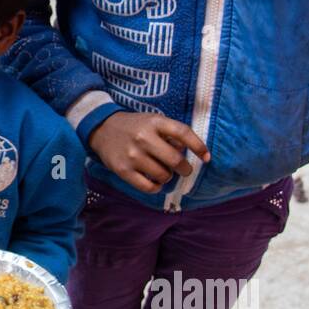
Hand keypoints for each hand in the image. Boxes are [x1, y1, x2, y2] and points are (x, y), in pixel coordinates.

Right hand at [88, 112, 209, 194]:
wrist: (101, 129)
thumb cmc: (134, 126)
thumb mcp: (152, 121)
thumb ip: (171, 133)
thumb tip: (188, 152)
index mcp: (154, 122)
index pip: (183, 133)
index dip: (198, 146)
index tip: (206, 157)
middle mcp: (144, 137)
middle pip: (175, 160)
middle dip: (185, 169)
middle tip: (184, 170)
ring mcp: (132, 155)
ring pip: (163, 175)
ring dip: (168, 177)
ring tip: (163, 172)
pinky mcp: (123, 170)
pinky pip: (148, 187)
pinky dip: (157, 187)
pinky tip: (156, 182)